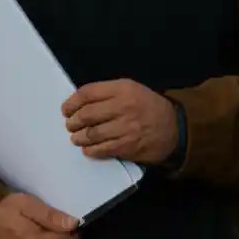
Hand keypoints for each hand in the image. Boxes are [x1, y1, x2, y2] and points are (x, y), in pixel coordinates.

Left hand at [62, 78, 178, 164]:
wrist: (173, 128)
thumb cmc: (148, 106)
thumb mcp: (131, 89)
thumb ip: (108, 93)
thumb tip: (80, 102)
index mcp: (122, 88)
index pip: (88, 93)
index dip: (72, 102)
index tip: (66, 109)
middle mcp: (123, 106)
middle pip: (87, 114)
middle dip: (73, 121)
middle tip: (70, 125)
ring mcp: (125, 128)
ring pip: (92, 134)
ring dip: (79, 137)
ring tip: (76, 137)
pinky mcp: (127, 146)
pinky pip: (102, 149)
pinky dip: (90, 150)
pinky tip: (87, 149)